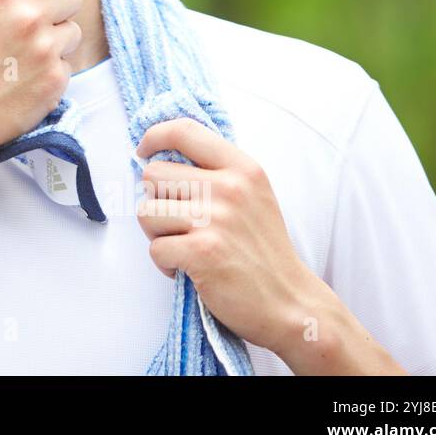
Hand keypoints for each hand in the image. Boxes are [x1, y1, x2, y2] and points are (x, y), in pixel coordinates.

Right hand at [0, 0, 83, 162]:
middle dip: (56, 5)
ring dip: (55, 38)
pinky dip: (50, 69)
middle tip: (32, 21)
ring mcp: (45, 50)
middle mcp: (28, 16)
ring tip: (24, 53)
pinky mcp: (55, 81)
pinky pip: (67, 62)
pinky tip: (22, 76)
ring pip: (73, 30)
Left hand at [135, 117, 323, 355]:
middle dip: (157, 201)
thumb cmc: (263, 251)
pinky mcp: (202, 251)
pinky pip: (155, 248)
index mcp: (242, 168)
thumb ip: (216, 172)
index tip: (144, 151)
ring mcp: (216, 219)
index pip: (184, 131)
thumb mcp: (252, 196)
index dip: (154, 136)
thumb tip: (160, 159)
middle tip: (178, 225)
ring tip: (186, 247)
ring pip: (147, 212)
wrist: (291, 303)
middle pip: (153, 175)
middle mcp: (229, 188)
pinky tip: (189, 269)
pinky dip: (166, 263)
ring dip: (158, 234)